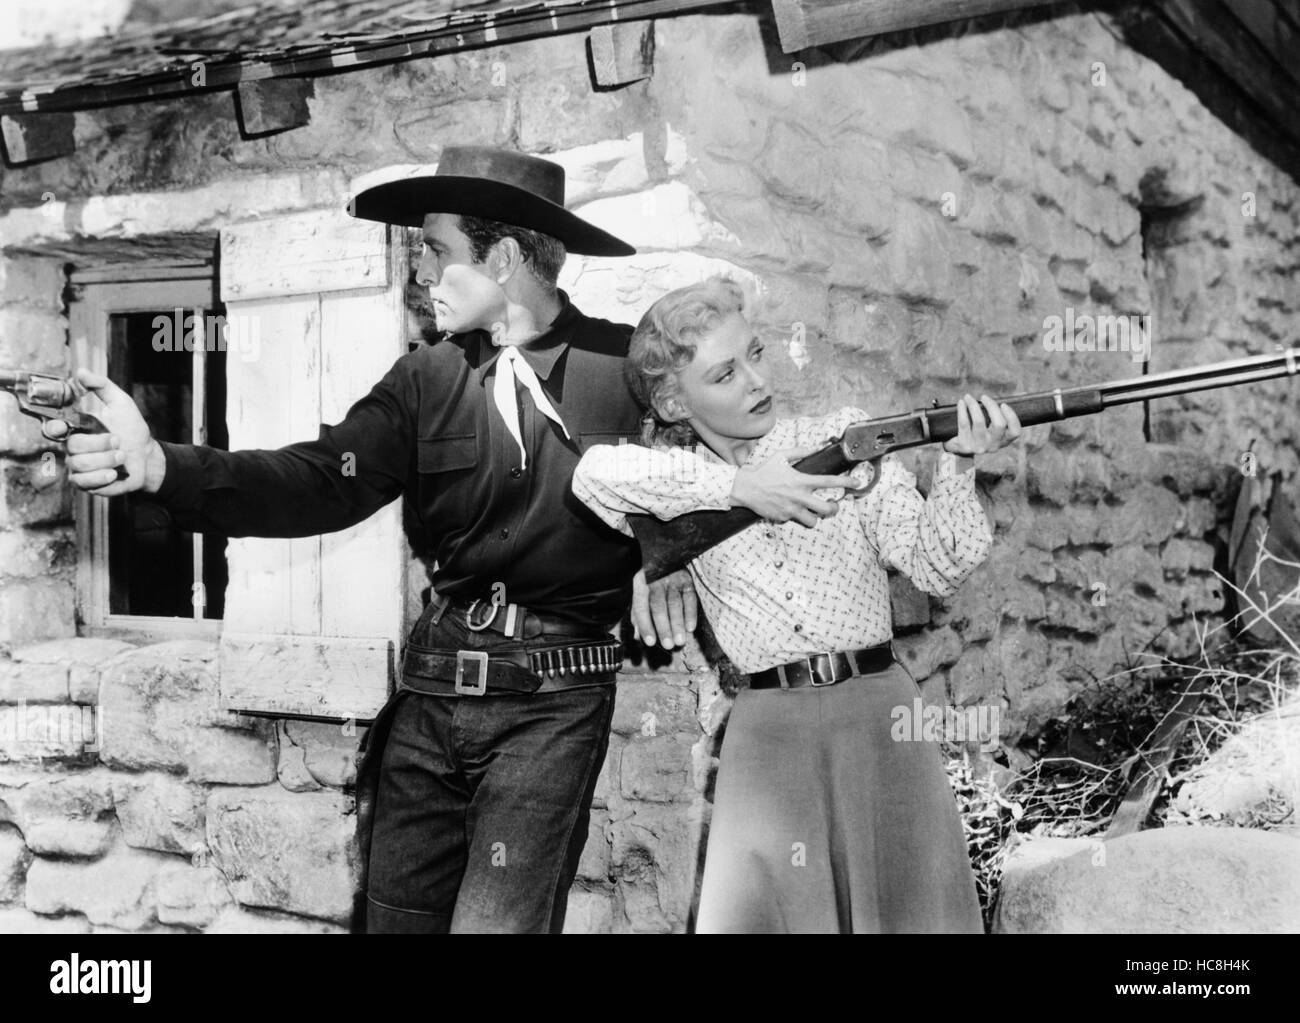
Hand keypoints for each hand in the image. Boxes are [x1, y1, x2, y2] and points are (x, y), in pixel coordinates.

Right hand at [41, 368, 155, 495]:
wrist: (147, 457)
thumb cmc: (132, 430)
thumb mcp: (121, 403)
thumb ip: (101, 386)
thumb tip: (81, 371)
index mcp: (77, 428)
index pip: (54, 428)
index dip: (54, 428)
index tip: (62, 427)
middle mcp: (74, 448)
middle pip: (73, 446)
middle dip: (100, 444)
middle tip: (117, 441)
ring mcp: (79, 467)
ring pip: (80, 464)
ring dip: (106, 459)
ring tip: (121, 456)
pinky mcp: (87, 483)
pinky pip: (83, 482)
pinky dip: (102, 477)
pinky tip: (115, 473)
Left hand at [630, 568, 697, 648]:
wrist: (669, 556)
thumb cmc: (653, 582)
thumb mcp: (642, 594)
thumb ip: (639, 615)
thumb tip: (637, 636)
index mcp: (641, 584)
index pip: (641, 607)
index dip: (645, 625)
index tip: (650, 642)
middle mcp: (656, 581)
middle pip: (658, 606)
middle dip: (663, 627)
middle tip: (668, 645)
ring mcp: (673, 580)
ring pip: (674, 603)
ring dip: (677, 623)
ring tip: (680, 641)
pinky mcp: (688, 580)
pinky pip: (690, 598)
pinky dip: (690, 613)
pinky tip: (690, 628)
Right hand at [730, 446, 862, 527]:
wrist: (744, 488)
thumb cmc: (763, 471)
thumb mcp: (781, 456)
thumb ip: (801, 451)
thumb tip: (818, 446)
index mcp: (801, 480)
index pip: (829, 481)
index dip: (846, 482)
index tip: (857, 483)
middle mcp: (799, 497)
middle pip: (827, 509)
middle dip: (834, 508)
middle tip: (833, 504)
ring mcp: (791, 510)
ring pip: (813, 521)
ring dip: (815, 516)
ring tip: (813, 511)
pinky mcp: (783, 518)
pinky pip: (795, 520)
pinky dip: (795, 516)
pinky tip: (789, 508)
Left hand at [941, 394, 1021, 456]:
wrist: (959, 451)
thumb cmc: (977, 434)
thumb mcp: (991, 430)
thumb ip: (996, 418)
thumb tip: (992, 400)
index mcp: (1003, 441)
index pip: (1015, 431)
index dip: (1011, 416)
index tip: (1003, 404)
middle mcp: (993, 446)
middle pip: (999, 424)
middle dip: (991, 406)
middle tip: (983, 397)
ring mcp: (979, 447)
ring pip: (979, 421)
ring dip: (973, 405)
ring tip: (968, 397)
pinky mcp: (965, 446)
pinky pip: (964, 424)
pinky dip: (962, 410)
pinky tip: (961, 403)